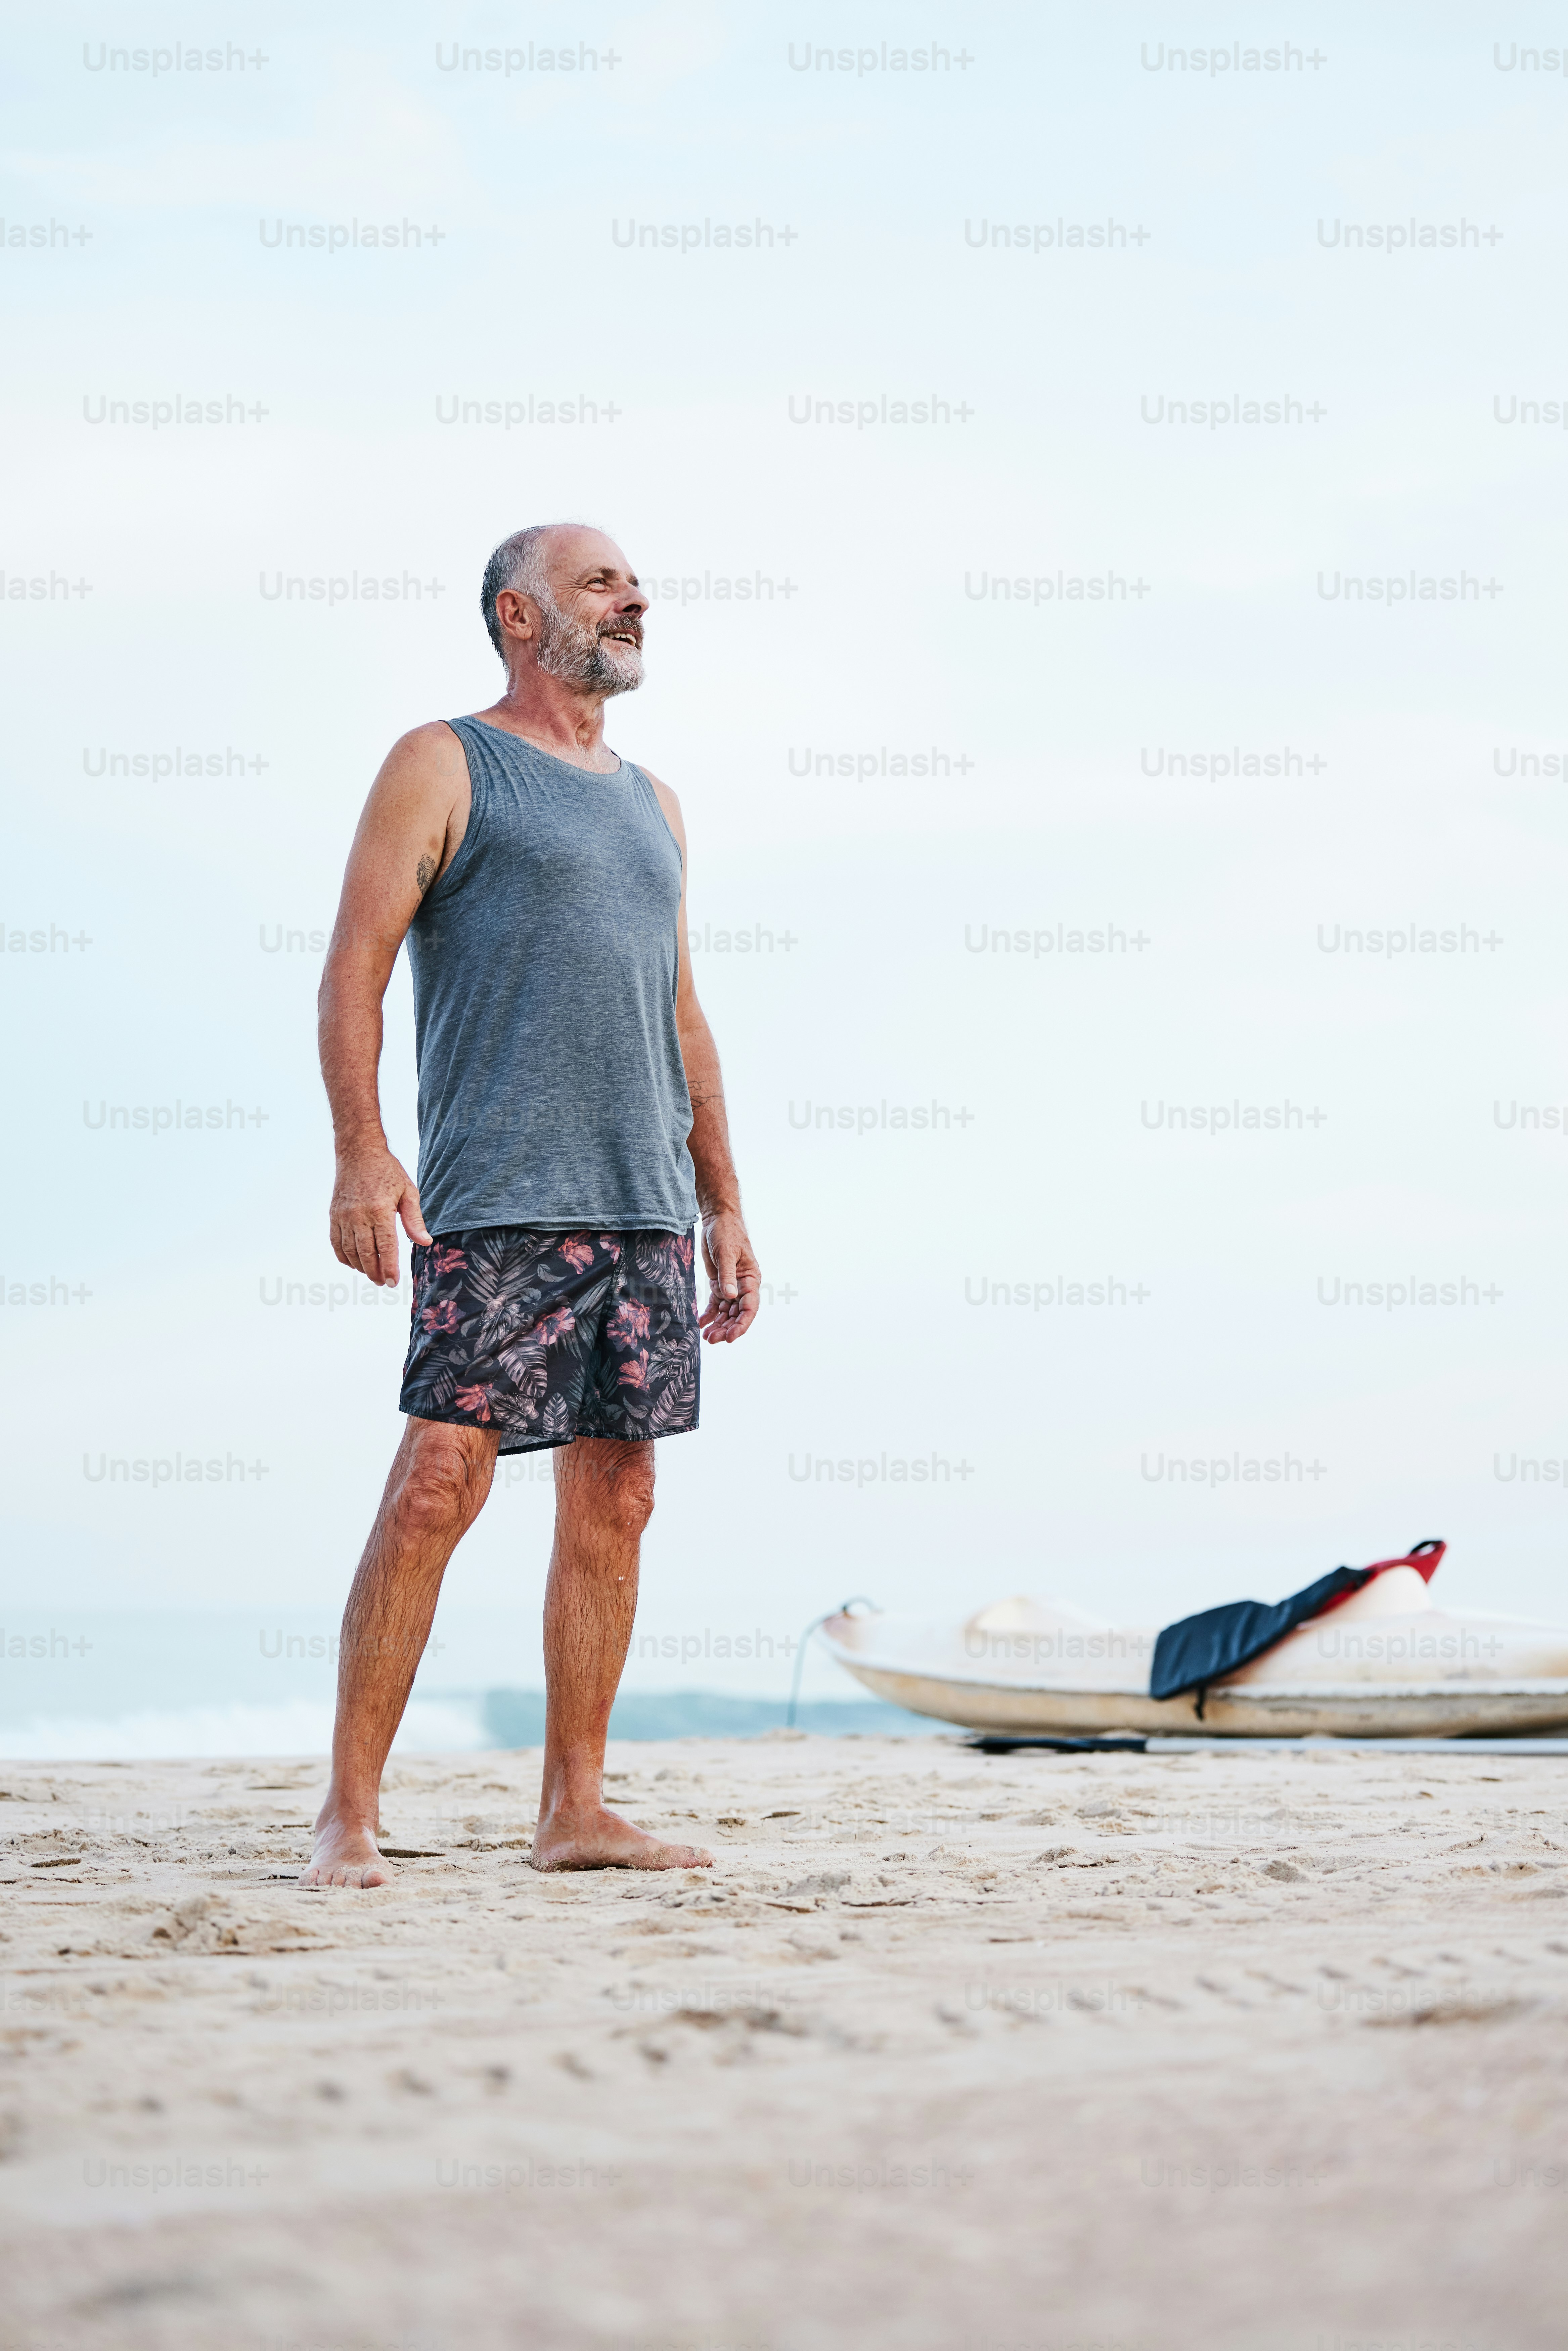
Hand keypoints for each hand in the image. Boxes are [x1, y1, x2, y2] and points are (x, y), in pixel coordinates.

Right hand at [330, 1143, 430, 1286]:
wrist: (358, 1152)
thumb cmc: (387, 1171)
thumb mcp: (408, 1192)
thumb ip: (415, 1220)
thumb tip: (425, 1242)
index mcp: (380, 1210)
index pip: (385, 1247)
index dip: (389, 1268)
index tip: (393, 1282)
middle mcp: (358, 1215)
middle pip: (366, 1253)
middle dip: (375, 1272)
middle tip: (383, 1283)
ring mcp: (343, 1215)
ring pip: (349, 1251)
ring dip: (360, 1266)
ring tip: (372, 1274)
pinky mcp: (333, 1214)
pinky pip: (336, 1242)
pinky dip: (344, 1256)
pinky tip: (354, 1263)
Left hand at [698, 1207, 759, 1342]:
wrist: (717, 1220)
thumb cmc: (727, 1233)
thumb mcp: (726, 1253)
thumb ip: (727, 1275)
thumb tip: (730, 1296)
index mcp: (751, 1279)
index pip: (750, 1307)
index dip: (741, 1324)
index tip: (730, 1337)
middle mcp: (743, 1286)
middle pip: (737, 1314)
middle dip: (726, 1328)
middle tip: (712, 1339)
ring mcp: (731, 1286)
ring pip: (726, 1312)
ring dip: (718, 1324)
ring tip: (706, 1337)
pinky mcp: (719, 1283)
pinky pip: (716, 1304)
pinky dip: (710, 1314)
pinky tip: (702, 1323)